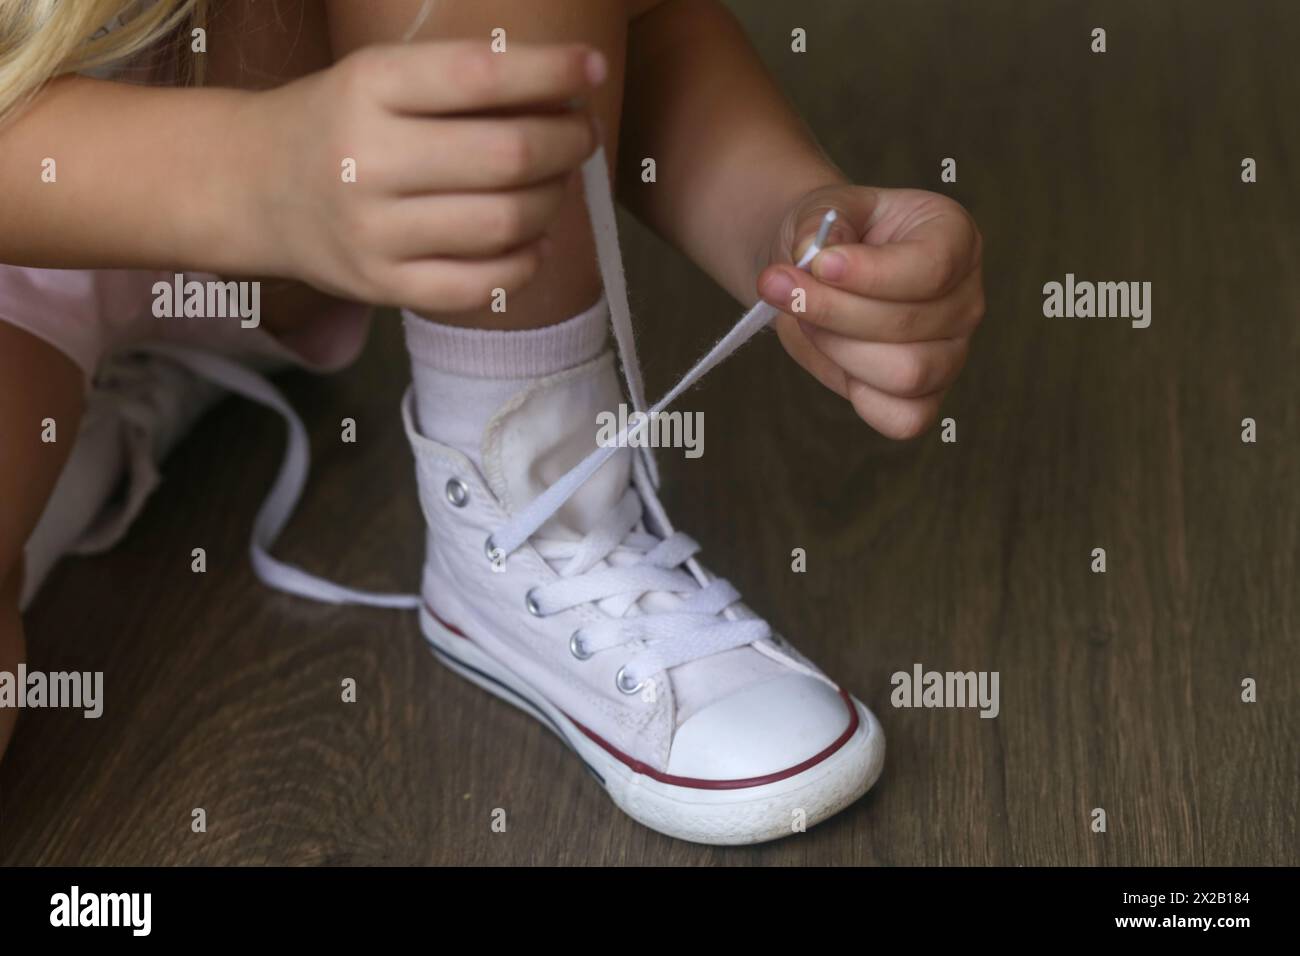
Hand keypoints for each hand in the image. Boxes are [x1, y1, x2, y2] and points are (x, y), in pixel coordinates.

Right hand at [243, 41, 605, 312]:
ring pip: (504, 222)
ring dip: (552, 200)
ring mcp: (373, 232)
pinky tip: (533, 239)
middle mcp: (366, 159)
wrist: (253, 188)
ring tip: (555, 184)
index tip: (591, 69)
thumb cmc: (340, 124)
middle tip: (580, 135)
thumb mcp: (380, 77)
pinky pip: (481, 284)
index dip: (551, 71)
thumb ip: (461, 82)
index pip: (479, 76)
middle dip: (567, 142)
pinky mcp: (381, 286)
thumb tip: (567, 92)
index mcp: (367, 87)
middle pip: (506, 155)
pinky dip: (525, 262)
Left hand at [757, 184, 984, 438]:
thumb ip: (820, 227)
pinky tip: (833, 356)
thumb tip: (814, 259)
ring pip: (905, 374)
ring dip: (837, 348)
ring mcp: (953, 354)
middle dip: (831, 310)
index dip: (870, 274)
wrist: (818, 274)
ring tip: (804, 320)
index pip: (931, 267)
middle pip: (907, 325)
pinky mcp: (929, 398)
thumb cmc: (831, 241)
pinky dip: (859, 395)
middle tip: (781, 287)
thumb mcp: (823, 211)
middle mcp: (966, 299)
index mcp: (954, 239)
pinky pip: (904, 418)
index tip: (819, 264)